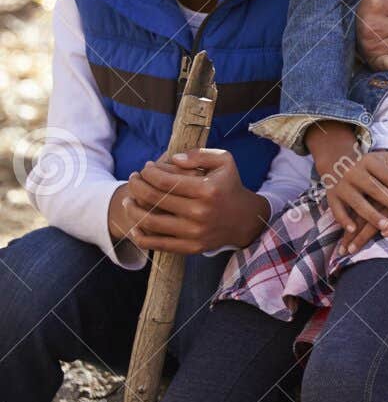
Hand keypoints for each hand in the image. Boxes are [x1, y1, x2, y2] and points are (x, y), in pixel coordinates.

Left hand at [118, 149, 270, 253]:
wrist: (244, 219)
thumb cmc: (228, 186)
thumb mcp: (224, 161)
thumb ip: (200, 154)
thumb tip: (174, 158)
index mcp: (207, 190)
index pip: (165, 181)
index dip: (149, 172)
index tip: (145, 168)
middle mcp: (200, 212)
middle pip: (154, 199)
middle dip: (137, 186)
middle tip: (134, 179)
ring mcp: (194, 233)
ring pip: (150, 221)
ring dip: (132, 209)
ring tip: (128, 200)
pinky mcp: (191, 248)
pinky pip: (157, 244)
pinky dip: (140, 235)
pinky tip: (134, 223)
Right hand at [325, 150, 387, 250]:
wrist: (337, 162)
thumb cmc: (370, 165)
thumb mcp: (386, 159)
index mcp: (370, 162)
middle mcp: (354, 173)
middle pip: (374, 189)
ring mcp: (342, 186)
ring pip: (357, 202)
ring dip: (371, 215)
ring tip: (386, 226)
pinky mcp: (332, 197)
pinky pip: (336, 210)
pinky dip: (343, 220)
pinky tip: (354, 230)